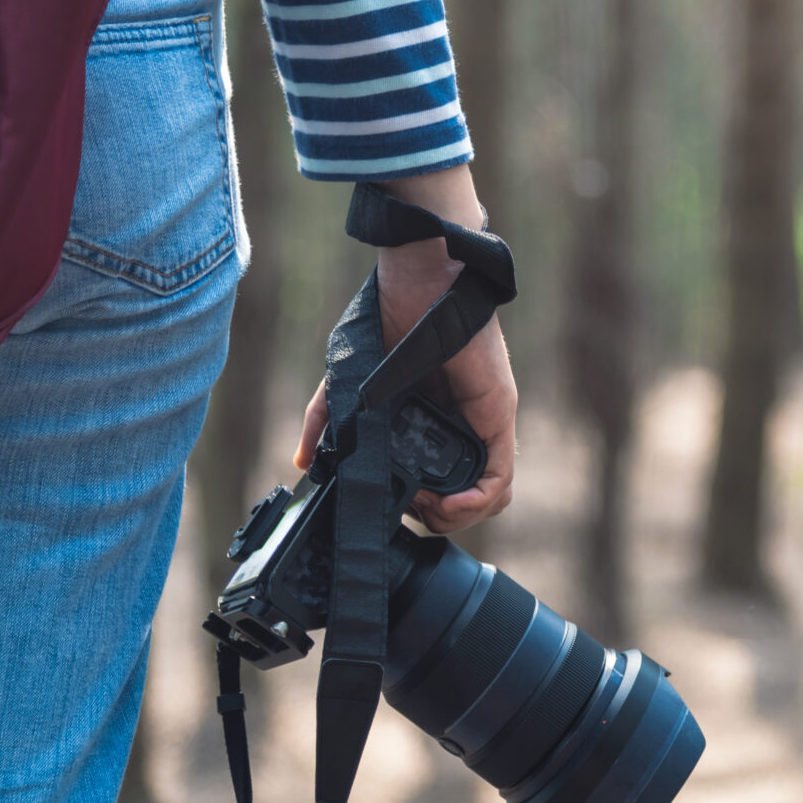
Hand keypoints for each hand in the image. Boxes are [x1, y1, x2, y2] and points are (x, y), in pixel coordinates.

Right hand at [291, 164, 516, 534]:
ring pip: (488, 498)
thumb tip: (303, 461)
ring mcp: (483, 427)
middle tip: (404, 504)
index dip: (415, 506)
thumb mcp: (351, 384)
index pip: (437, 486)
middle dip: (432, 516)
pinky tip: (448, 502)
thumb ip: (328, 421)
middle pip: (464, 500)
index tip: (390, 502)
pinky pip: (500, 480)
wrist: (421, 286)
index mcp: (431, 425)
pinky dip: (476, 502)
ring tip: (424, 506)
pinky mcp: (496, 419)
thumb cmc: (391, 324)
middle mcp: (461, 430)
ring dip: (454, 515)